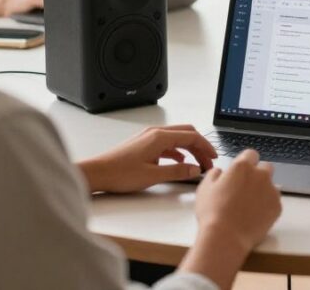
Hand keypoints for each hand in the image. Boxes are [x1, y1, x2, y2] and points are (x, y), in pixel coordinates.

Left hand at [78, 125, 216, 193]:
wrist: (96, 173)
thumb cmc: (119, 173)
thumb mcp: (152, 176)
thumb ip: (177, 172)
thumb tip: (194, 169)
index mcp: (159, 137)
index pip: (191, 136)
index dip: (206, 147)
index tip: (213, 157)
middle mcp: (155, 133)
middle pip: (186, 134)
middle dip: (200, 146)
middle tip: (208, 160)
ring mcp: (148, 138)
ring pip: (177, 138)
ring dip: (189, 149)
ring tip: (196, 164)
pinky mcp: (143, 145)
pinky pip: (167, 144)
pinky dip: (178, 151)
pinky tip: (179, 162)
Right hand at [180, 149, 282, 287]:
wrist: (226, 237)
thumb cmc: (212, 212)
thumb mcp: (205, 188)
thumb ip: (214, 175)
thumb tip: (220, 172)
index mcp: (242, 166)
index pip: (250, 154)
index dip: (245, 162)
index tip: (240, 173)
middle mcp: (261, 175)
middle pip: (265, 168)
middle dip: (258, 174)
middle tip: (246, 189)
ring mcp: (271, 191)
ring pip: (271, 186)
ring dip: (263, 191)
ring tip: (249, 206)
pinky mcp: (277, 207)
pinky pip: (274, 202)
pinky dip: (267, 206)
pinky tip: (255, 217)